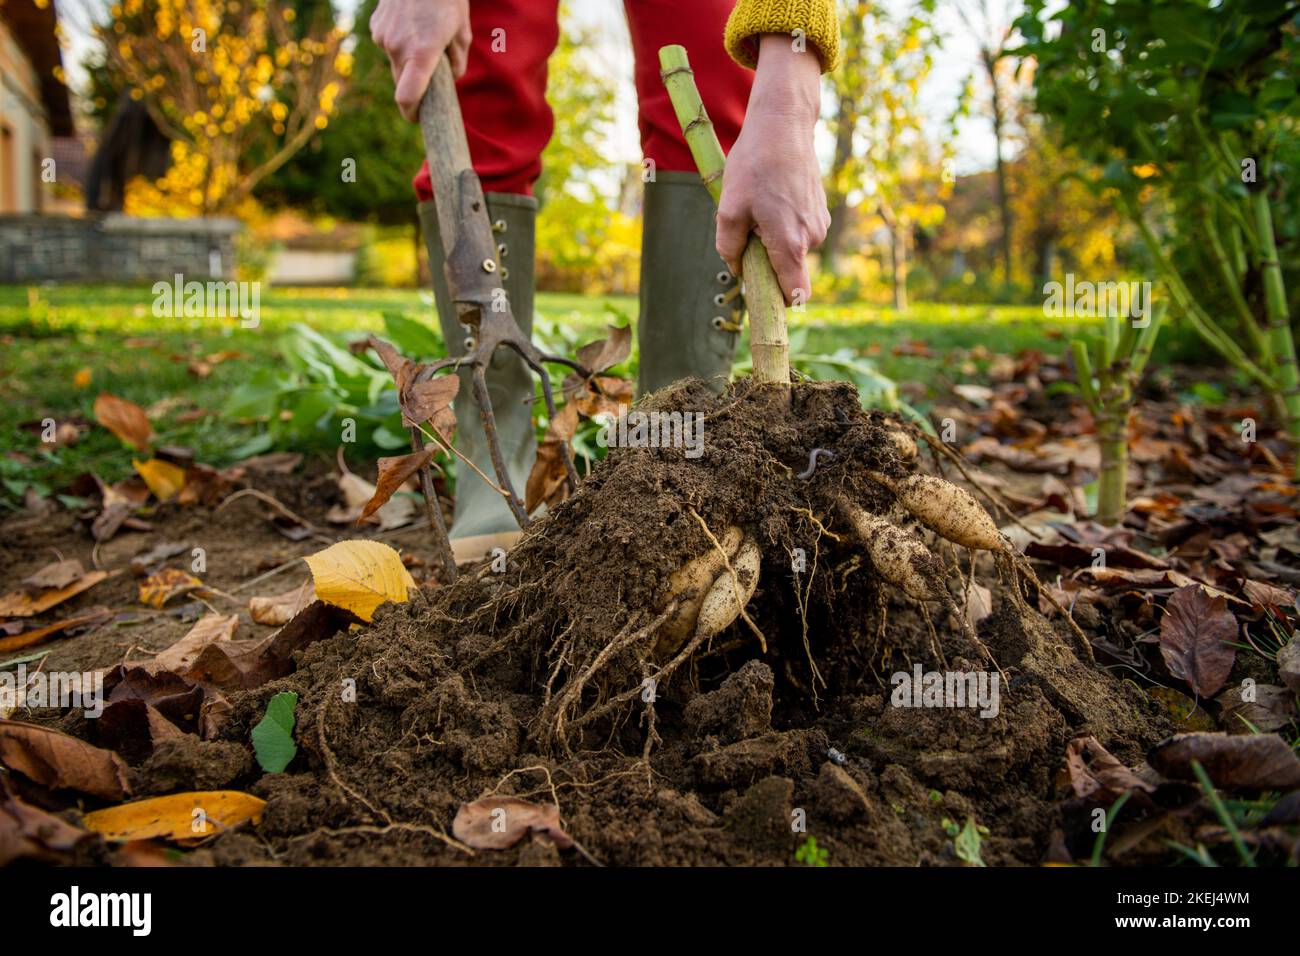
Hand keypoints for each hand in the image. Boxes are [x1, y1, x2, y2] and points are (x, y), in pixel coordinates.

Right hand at [370, 0, 471, 120]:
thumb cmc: (447, 0)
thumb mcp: (462, 32)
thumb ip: (456, 62)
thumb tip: (450, 78)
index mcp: (422, 53)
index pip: (408, 97)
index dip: (412, 113)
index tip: (418, 118)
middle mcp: (398, 48)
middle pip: (402, 84)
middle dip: (415, 88)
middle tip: (431, 82)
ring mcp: (383, 37)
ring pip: (396, 63)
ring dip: (408, 62)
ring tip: (424, 38)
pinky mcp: (376, 26)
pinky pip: (388, 45)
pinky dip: (399, 44)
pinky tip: (411, 25)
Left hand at [716, 34, 828, 304]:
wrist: (784, 126)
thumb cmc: (754, 165)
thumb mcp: (729, 208)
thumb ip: (729, 247)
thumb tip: (737, 268)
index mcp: (789, 243)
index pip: (792, 293)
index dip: (777, 305)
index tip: (763, 311)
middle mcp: (810, 238)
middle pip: (785, 270)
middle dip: (764, 261)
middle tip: (746, 228)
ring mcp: (818, 225)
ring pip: (790, 250)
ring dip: (772, 239)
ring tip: (759, 204)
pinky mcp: (820, 212)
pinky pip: (797, 232)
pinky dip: (783, 224)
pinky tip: (773, 195)